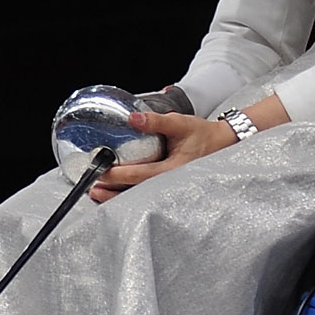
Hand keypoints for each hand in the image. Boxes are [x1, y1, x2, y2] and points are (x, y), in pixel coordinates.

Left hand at [93, 94, 288, 203]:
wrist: (224, 145)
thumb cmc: (203, 134)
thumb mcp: (180, 124)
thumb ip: (156, 121)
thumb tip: (133, 118)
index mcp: (173, 170)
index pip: (139, 175)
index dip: (117, 175)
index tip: (99, 171)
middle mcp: (170, 183)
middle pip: (136, 192)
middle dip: (112, 192)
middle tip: (90, 187)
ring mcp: (170, 187)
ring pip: (139, 196)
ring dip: (118, 196)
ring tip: (97, 193)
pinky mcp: (169, 186)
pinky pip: (145, 192)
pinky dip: (129, 193)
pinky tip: (115, 192)